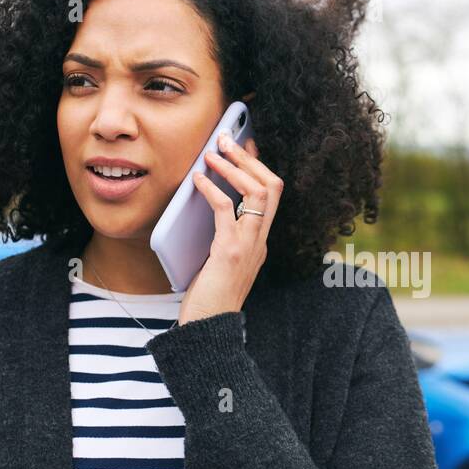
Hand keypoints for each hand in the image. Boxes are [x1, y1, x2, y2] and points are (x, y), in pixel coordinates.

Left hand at [180, 132, 282, 324]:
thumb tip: (205, 207)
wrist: (208, 330)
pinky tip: (197, 180)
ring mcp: (249, 247)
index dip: (260, 166)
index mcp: (259, 242)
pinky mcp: (231, 253)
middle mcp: (260, 241)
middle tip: (228, 137)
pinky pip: (227, 211)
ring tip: (214, 152)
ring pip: (258, 193)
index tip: (246, 143)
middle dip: (249, 158)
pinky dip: (212, 190)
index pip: (271, 195)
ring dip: (234, 168)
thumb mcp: (218, 262)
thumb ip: (220, 237)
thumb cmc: (207, 299)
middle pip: (272, 186)